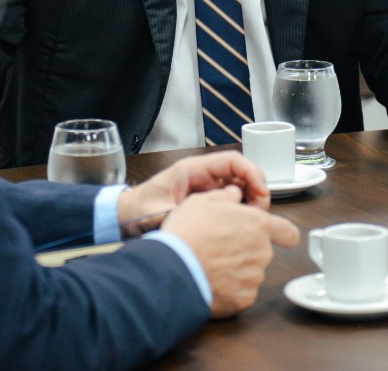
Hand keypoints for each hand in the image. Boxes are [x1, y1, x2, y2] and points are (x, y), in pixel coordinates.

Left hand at [117, 151, 269, 235]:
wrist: (126, 217)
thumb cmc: (139, 209)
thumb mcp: (159, 212)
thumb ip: (183, 214)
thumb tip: (211, 218)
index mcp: (193, 170)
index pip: (232, 161)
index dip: (251, 173)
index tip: (261, 191)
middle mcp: (203, 177)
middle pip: (242, 174)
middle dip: (256, 190)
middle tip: (259, 212)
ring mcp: (206, 190)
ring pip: (240, 189)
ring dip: (251, 203)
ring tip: (251, 222)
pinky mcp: (207, 204)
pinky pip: (232, 204)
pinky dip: (241, 213)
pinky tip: (240, 227)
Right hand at [161, 186, 300, 317]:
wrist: (174, 268)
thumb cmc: (187, 233)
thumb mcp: (202, 201)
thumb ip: (225, 197)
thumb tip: (234, 194)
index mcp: (257, 225)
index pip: (288, 232)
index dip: (284, 235)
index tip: (281, 238)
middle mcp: (262, 251)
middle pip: (262, 253)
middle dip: (247, 251)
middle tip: (221, 249)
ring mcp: (254, 277)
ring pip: (251, 273)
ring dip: (237, 271)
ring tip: (211, 266)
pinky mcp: (244, 299)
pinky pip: (241, 293)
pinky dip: (230, 290)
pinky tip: (212, 282)